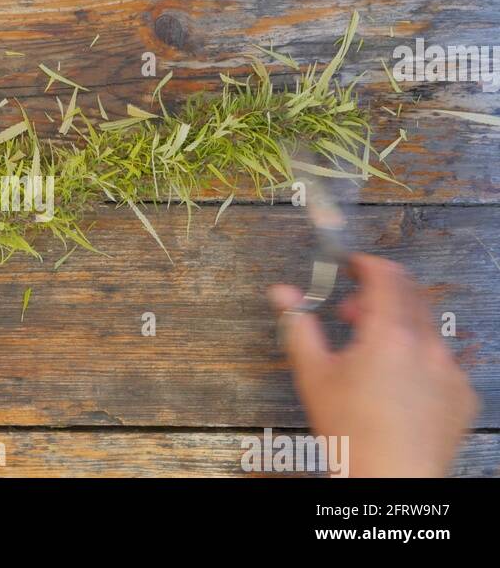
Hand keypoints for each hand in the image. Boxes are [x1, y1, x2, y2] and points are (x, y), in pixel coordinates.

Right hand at [268, 253, 478, 476]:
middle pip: (412, 295)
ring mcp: (450, 371)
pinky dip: (418, 357)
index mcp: (389, 334)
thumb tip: (281, 292)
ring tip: (371, 352)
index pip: (387, 276)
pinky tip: (396, 384)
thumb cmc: (349, 432)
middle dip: (381, 293)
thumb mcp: (313, 375)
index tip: (353, 264)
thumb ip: (298, 325)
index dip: (368, 263)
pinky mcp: (462, 395)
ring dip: (399, 325)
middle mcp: (427, 346)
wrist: (389, 480)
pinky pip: (442, 360)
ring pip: (427, 328)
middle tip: (353, 311)